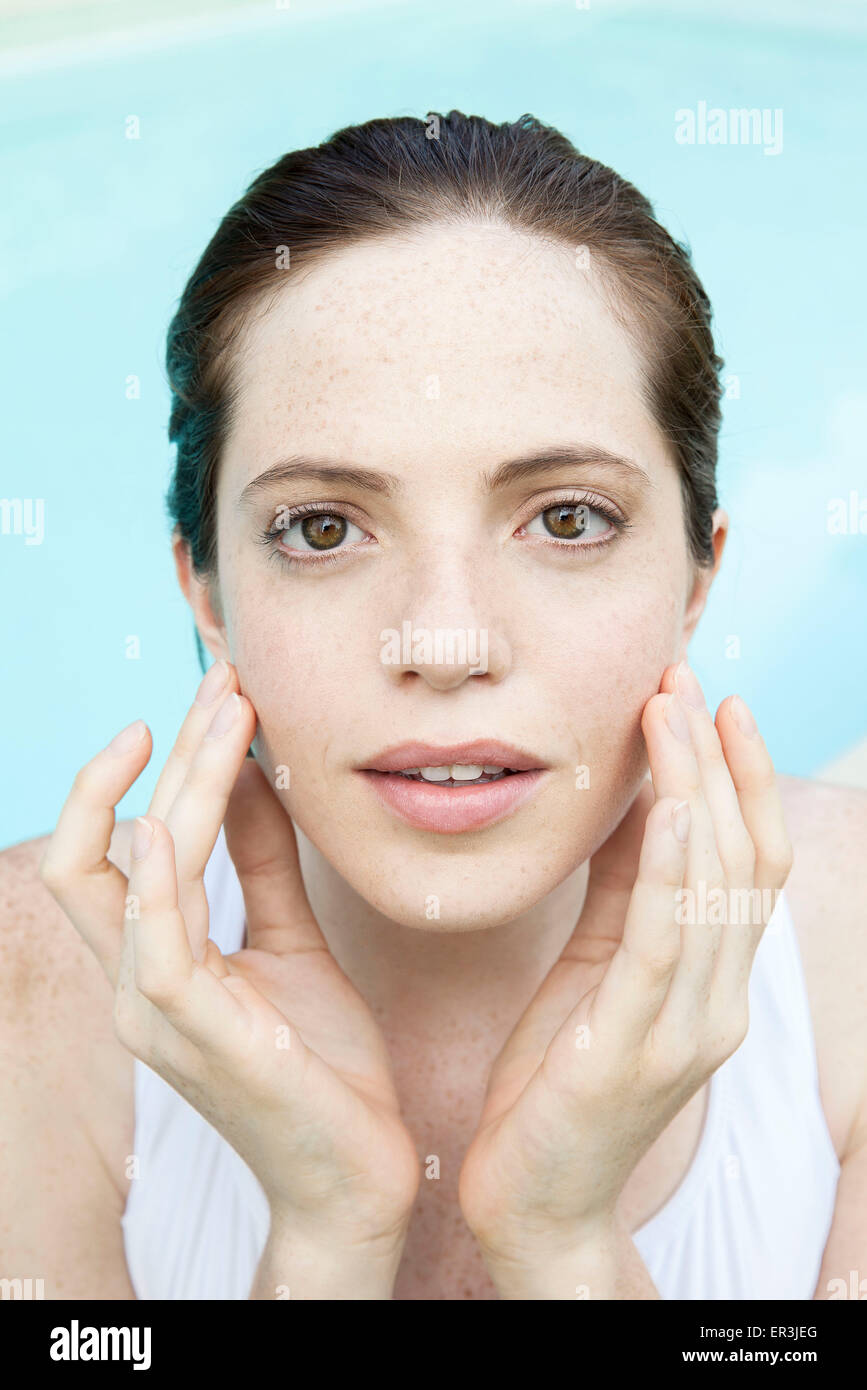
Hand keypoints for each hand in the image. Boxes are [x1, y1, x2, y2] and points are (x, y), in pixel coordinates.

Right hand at [39, 662, 419, 1284]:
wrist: (360, 1169)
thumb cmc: (323, 1063)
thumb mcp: (290, 940)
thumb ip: (260, 866)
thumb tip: (244, 776)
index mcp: (153, 961)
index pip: (112, 848)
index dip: (148, 769)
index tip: (218, 699)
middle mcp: (136, 983)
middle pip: (99, 847)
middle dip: (160, 754)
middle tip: (226, 682)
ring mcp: (156, 1013)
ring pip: (130, 874)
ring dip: (179, 786)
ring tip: (234, 713)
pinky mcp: (198, 1036)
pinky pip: (155, 943)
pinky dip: (158, 874)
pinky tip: (176, 816)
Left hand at [457, 661, 792, 1287]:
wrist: (531, 1197)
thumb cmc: (556, 1077)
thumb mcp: (596, 966)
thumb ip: (625, 893)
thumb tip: (638, 800)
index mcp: (710, 979)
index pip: (751, 860)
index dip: (745, 777)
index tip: (716, 700)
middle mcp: (719, 999)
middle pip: (741, 857)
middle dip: (716, 760)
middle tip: (682, 679)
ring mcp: (686, 1027)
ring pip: (714, 885)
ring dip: (696, 788)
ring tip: (668, 712)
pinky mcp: (634, 1047)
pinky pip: (664, 943)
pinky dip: (672, 868)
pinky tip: (665, 806)